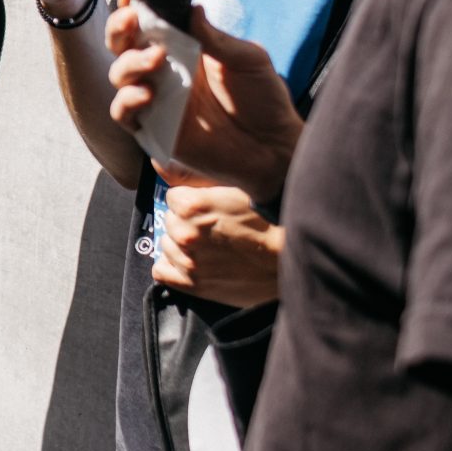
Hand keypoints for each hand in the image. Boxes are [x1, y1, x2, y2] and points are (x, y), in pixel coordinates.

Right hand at [106, 0, 300, 201]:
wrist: (274, 147)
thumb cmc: (263, 99)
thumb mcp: (247, 59)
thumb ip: (217, 37)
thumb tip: (192, 7)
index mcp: (182, 49)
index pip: (147, 23)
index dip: (133, 7)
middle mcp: (162, 72)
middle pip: (122, 44)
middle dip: (120, 28)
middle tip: (133, 20)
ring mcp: (155, 100)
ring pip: (119, 74)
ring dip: (129, 62)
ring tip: (156, 59)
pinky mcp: (153, 129)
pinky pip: (123, 113)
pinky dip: (127, 101)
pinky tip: (148, 94)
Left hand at [150, 160, 283, 307]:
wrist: (290, 257)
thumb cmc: (271, 220)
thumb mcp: (239, 185)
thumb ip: (205, 176)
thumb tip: (168, 165)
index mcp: (192, 206)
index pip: (172, 197)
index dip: (189, 199)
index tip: (203, 205)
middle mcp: (186, 234)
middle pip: (170, 221)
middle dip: (185, 222)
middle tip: (211, 226)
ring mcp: (189, 261)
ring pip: (167, 245)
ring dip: (181, 244)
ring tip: (208, 245)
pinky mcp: (195, 285)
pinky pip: (162, 272)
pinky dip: (171, 267)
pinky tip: (190, 262)